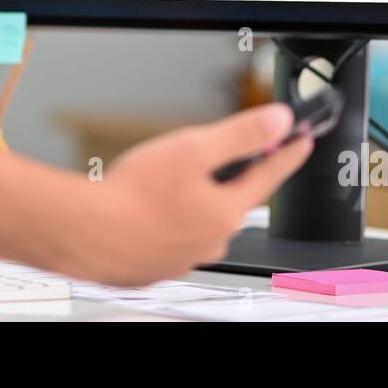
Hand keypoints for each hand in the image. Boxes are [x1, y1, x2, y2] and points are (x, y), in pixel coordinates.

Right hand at [84, 104, 311, 285]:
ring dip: (189, 200)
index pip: (269, 177)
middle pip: (231, 198)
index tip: (301, 141)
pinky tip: (142, 208)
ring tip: (158, 184)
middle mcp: (212, 240)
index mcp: (226, 211)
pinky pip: (171, 236)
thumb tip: (279, 121)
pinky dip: (163, 220)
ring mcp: (184, 256)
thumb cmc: (133, 195)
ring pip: (198, 218)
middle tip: (200, 156)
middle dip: (224, 176)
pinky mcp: (156, 265)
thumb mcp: (193, 148)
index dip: (286, 153)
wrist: (86, 234)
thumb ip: (241, 135)